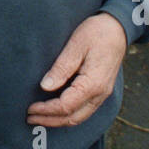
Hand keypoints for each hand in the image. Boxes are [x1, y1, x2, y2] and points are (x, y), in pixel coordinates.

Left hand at [26, 12, 126, 128]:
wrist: (118, 28)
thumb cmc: (97, 33)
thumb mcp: (76, 45)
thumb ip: (61, 68)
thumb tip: (45, 86)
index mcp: (93, 83)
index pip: (66, 106)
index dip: (46, 110)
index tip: (30, 108)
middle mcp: (100, 94)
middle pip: (73, 118)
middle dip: (50, 121)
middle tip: (30, 118)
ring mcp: (102, 94)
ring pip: (79, 117)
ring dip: (58, 121)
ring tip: (39, 118)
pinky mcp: (101, 91)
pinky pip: (84, 110)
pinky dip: (68, 115)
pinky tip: (56, 111)